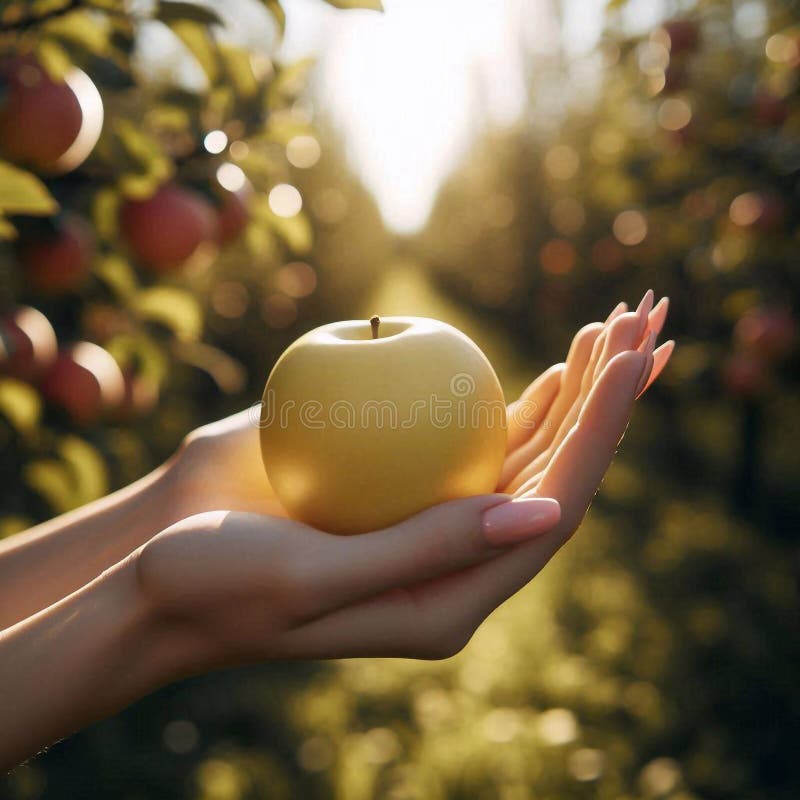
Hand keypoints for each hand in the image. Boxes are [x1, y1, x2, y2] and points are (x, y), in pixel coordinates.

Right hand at [137, 292, 672, 664]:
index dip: (598, 437)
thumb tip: (544, 518)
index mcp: (447, 600)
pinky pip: (474, 438)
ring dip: (573, 397)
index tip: (631, 362)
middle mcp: (453, 561)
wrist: (158, 565)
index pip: (549, 514)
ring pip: (525, 456)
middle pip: (554, 479)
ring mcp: (431, 520)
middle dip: (605, 407)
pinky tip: (551, 367)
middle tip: (644, 330)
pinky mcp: (403, 484)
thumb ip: (424, 555)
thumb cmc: (217, 584)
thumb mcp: (310, 580)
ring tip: (612, 335)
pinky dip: (516, 400)